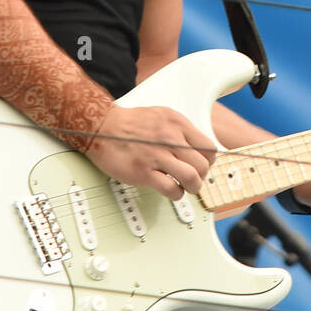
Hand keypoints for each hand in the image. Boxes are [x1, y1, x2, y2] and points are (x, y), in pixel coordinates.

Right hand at [85, 105, 217, 200]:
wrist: (101, 126)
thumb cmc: (129, 123)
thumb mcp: (162, 115)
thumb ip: (180, 130)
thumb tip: (196, 147)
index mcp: (177, 124)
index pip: (208, 147)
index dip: (208, 160)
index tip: (203, 165)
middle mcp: (170, 138)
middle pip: (203, 164)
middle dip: (202, 176)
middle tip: (195, 179)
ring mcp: (157, 156)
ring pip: (191, 178)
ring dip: (193, 187)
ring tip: (187, 187)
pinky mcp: (144, 172)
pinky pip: (171, 189)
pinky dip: (176, 194)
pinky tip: (172, 191)